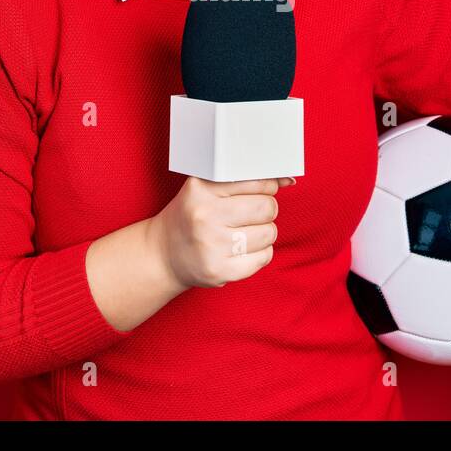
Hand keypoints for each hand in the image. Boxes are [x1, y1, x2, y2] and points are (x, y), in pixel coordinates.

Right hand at [150, 175, 292, 288]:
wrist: (162, 255)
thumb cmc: (191, 216)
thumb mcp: (206, 190)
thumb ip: (244, 181)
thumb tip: (288, 180)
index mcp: (201, 190)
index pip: (256, 181)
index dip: (268, 186)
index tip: (266, 190)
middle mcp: (205, 216)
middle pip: (266, 207)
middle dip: (266, 210)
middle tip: (253, 214)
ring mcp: (211, 246)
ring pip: (269, 233)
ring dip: (264, 233)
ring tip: (245, 232)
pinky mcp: (219, 271)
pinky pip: (264, 257)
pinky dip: (260, 253)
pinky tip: (243, 250)